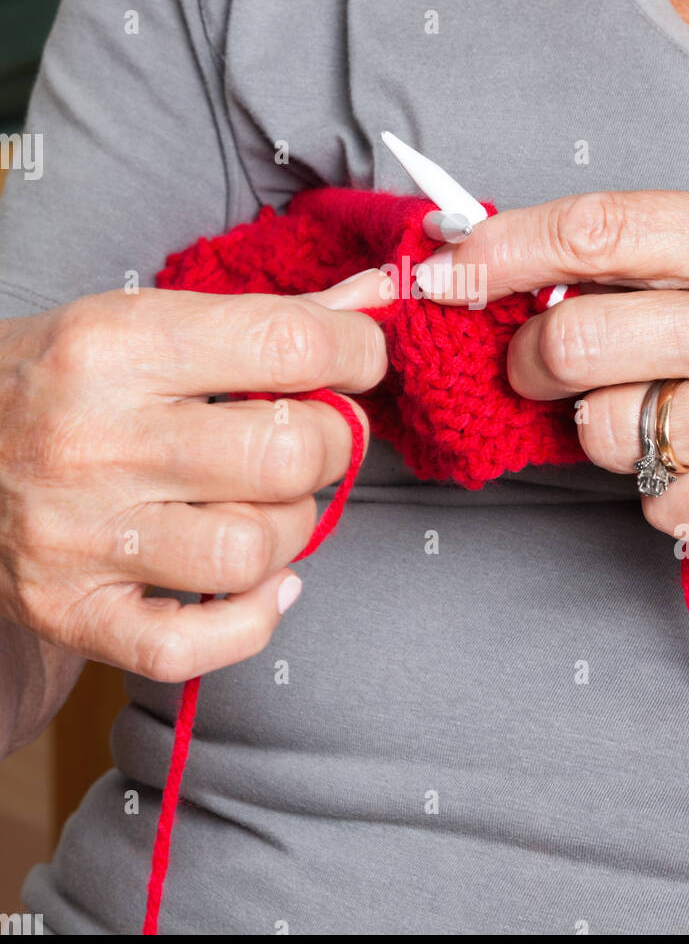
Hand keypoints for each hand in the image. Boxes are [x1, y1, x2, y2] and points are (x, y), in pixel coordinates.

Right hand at [0, 271, 389, 680]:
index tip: (359, 359)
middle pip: (284, 453)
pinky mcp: (70, 611)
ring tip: (270, 503)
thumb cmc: (58, 379)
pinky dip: (251, 619)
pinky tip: (259, 582)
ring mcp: (79, 535)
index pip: (287, 342)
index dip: (356, 351)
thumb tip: (376, 299)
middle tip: (313, 435)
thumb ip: (266, 318)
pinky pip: (192, 643)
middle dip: (331, 443)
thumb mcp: (144, 322)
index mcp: (116, 345)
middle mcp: (95, 439)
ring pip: (252, 551)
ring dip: (292, 528)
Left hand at [416, 191, 688, 560]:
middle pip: (570, 341)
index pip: (594, 231)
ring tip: (683, 418)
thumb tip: (500, 262)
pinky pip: (653, 502)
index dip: (499, 253)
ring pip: (602, 431)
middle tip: (542, 369)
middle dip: (530, 363)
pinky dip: (669, 491)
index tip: (441, 273)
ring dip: (614, 432)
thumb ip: (645, 259)